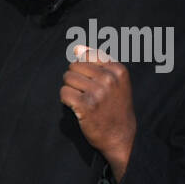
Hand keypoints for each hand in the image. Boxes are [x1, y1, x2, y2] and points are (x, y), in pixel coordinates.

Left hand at [60, 45, 136, 180]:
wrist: (120, 135)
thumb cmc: (115, 106)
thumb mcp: (114, 81)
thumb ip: (96, 61)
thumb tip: (76, 48)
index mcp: (118, 69)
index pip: (86, 55)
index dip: (84, 70)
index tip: (93, 83)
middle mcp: (109, 78)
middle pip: (74, 66)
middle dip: (75, 79)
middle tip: (86, 93)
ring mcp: (98, 92)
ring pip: (67, 78)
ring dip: (70, 90)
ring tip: (82, 100)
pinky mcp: (86, 105)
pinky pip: (64, 92)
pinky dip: (66, 100)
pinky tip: (76, 107)